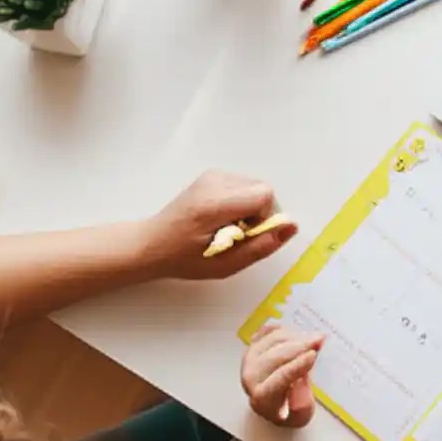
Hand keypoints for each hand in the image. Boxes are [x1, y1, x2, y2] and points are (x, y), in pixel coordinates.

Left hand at [142, 170, 297, 279]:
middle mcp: (214, 182)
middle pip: (263, 189)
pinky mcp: (213, 175)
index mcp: (214, 204)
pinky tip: (223, 217)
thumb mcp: (224, 265)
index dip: (265, 219)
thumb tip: (292, 226)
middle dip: (260, 214)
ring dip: (252, 208)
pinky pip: (245, 185)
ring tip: (228, 227)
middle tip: (237, 234)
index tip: (246, 236)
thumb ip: (261, 246)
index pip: (264, 196)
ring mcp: (212, 175)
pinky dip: (243, 201)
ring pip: (256, 186)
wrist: (150, 244)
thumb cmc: (184, 259)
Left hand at [241, 324, 323, 426]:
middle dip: (300, 346)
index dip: (297, 365)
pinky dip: (284, 329)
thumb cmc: (286, 409)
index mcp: (262, 397)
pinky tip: (297, 333)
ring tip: (312, 337)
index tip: (313, 355)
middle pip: (276, 356)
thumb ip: (302, 408)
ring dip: (295, 336)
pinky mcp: (253, 346)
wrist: (269, 402)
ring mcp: (250, 359)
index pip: (279, 378)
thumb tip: (302, 384)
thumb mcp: (299, 418)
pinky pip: (267, 331)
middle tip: (319, 340)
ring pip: (272, 341)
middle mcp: (251, 376)